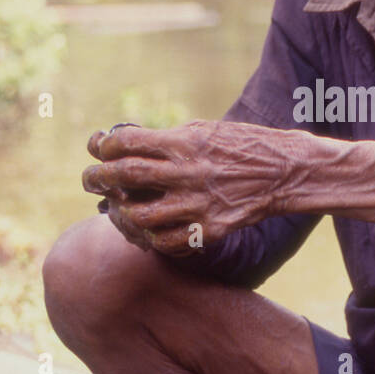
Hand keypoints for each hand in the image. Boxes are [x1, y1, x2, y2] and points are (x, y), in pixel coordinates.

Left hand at [82, 120, 303, 253]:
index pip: (127, 143)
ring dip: (120, 213)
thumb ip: (164, 139)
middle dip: (98, 178)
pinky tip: (148, 230)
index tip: (100, 149)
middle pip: (125, 177)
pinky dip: (151, 238)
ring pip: (140, 217)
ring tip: (116, 209)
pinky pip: (168, 243)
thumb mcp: (202, 130)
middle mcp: (188, 173)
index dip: (104, 146)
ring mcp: (199, 205)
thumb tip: (120, 144)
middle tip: (90, 179)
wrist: (284, 171)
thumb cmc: (240, 145)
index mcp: (185, 142)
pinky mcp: (211, 229)